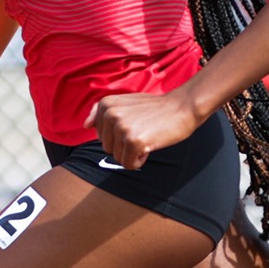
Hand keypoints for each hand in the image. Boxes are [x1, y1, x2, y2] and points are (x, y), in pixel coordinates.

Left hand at [83, 91, 203, 169]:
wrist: (183, 107)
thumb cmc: (155, 108)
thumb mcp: (126, 103)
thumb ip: (103, 112)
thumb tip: (85, 125)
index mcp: (105, 104)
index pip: (101, 136)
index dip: (119, 136)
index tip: (136, 123)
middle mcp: (110, 114)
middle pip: (108, 149)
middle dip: (125, 146)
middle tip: (144, 129)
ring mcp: (121, 127)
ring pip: (118, 158)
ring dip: (134, 153)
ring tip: (148, 135)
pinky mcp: (133, 141)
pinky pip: (129, 164)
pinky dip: (141, 160)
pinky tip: (151, 144)